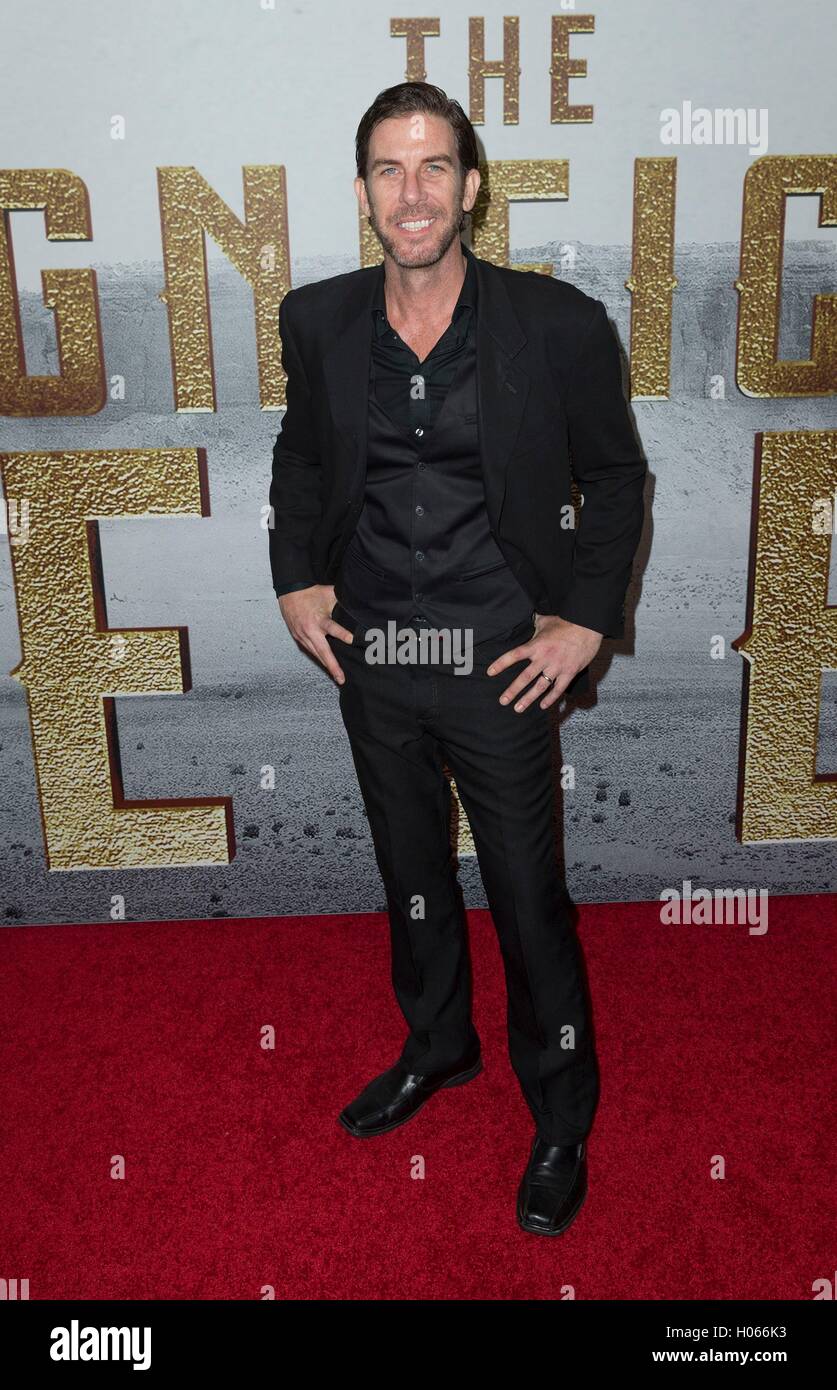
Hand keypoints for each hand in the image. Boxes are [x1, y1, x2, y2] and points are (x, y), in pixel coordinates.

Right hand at [277, 584, 353, 685]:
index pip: (332, 628)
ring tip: (337, 677)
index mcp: (319, 619)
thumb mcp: (329, 594)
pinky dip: (319, 659)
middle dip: (333, 666)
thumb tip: (359, 604)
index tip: (351, 640)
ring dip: (327, 666)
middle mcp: (310, 630)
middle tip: (341, 678)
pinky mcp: (299, 638)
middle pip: (323, 651)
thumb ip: (342, 601)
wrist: (290, 593)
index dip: (342, 634)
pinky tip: (326, 666)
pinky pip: (310, 651)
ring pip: (316, 655)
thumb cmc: (312, 593)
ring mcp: (303, 636)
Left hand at [486, 613, 602, 710]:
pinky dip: (551, 699)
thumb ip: (535, 623)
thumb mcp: (546, 620)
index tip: (490, 672)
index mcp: (536, 645)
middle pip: (525, 677)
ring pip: (540, 687)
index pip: (514, 655)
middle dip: (513, 690)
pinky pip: (558, 689)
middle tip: (503, 700)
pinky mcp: (570, 672)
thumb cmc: (567, 622)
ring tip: (518, 708)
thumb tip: (527, 618)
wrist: (588, 626)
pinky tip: (543, 706)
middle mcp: (545, 658)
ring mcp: (557, 666)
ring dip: (528, 699)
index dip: (501, 664)